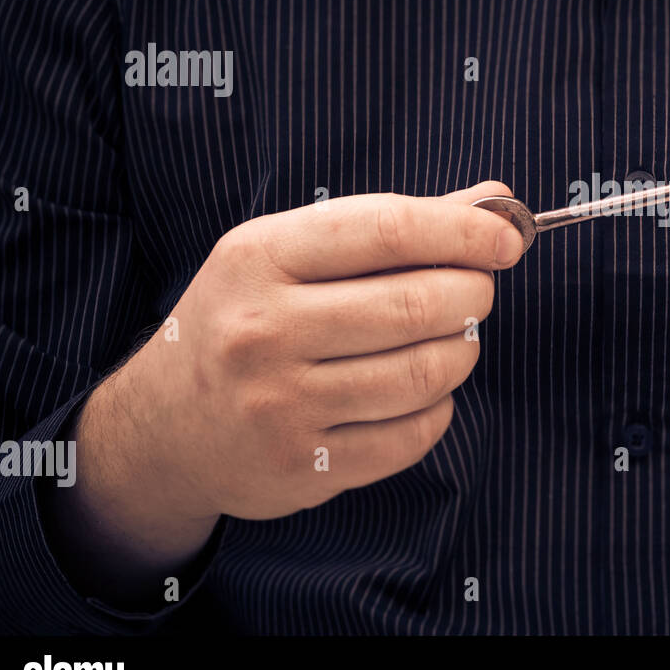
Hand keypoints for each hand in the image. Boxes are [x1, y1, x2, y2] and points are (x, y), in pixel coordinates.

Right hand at [48, 182, 524, 604]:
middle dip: (472, 292)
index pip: (388, 230)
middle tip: (476, 291)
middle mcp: (264, 330)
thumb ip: (388, 227)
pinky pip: (411, 435)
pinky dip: (438, 408)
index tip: (507, 239)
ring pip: (423, 373)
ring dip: (463, 351)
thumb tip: (493, 202)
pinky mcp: (303, 468)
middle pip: (416, 304)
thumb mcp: (286, 253)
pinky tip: (424, 392)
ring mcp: (281, 405)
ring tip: (453, 338)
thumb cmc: (241, 320)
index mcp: (260, 257)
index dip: (465, 231)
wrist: (162, 427)